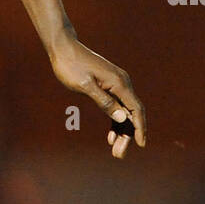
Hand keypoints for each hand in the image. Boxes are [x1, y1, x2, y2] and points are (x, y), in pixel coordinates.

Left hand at [49, 36, 145, 158]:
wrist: (63, 48)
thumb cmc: (71, 66)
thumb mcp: (84, 86)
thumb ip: (104, 102)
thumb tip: (122, 118)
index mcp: (119, 83)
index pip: (135, 109)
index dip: (139, 127)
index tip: (141, 144)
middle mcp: (122, 83)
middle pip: (131, 113)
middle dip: (128, 135)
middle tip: (119, 155)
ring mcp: (116, 84)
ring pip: (124, 112)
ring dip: (121, 131)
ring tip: (116, 151)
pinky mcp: (108, 85)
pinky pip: (117, 106)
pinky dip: (115, 121)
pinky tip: (110, 137)